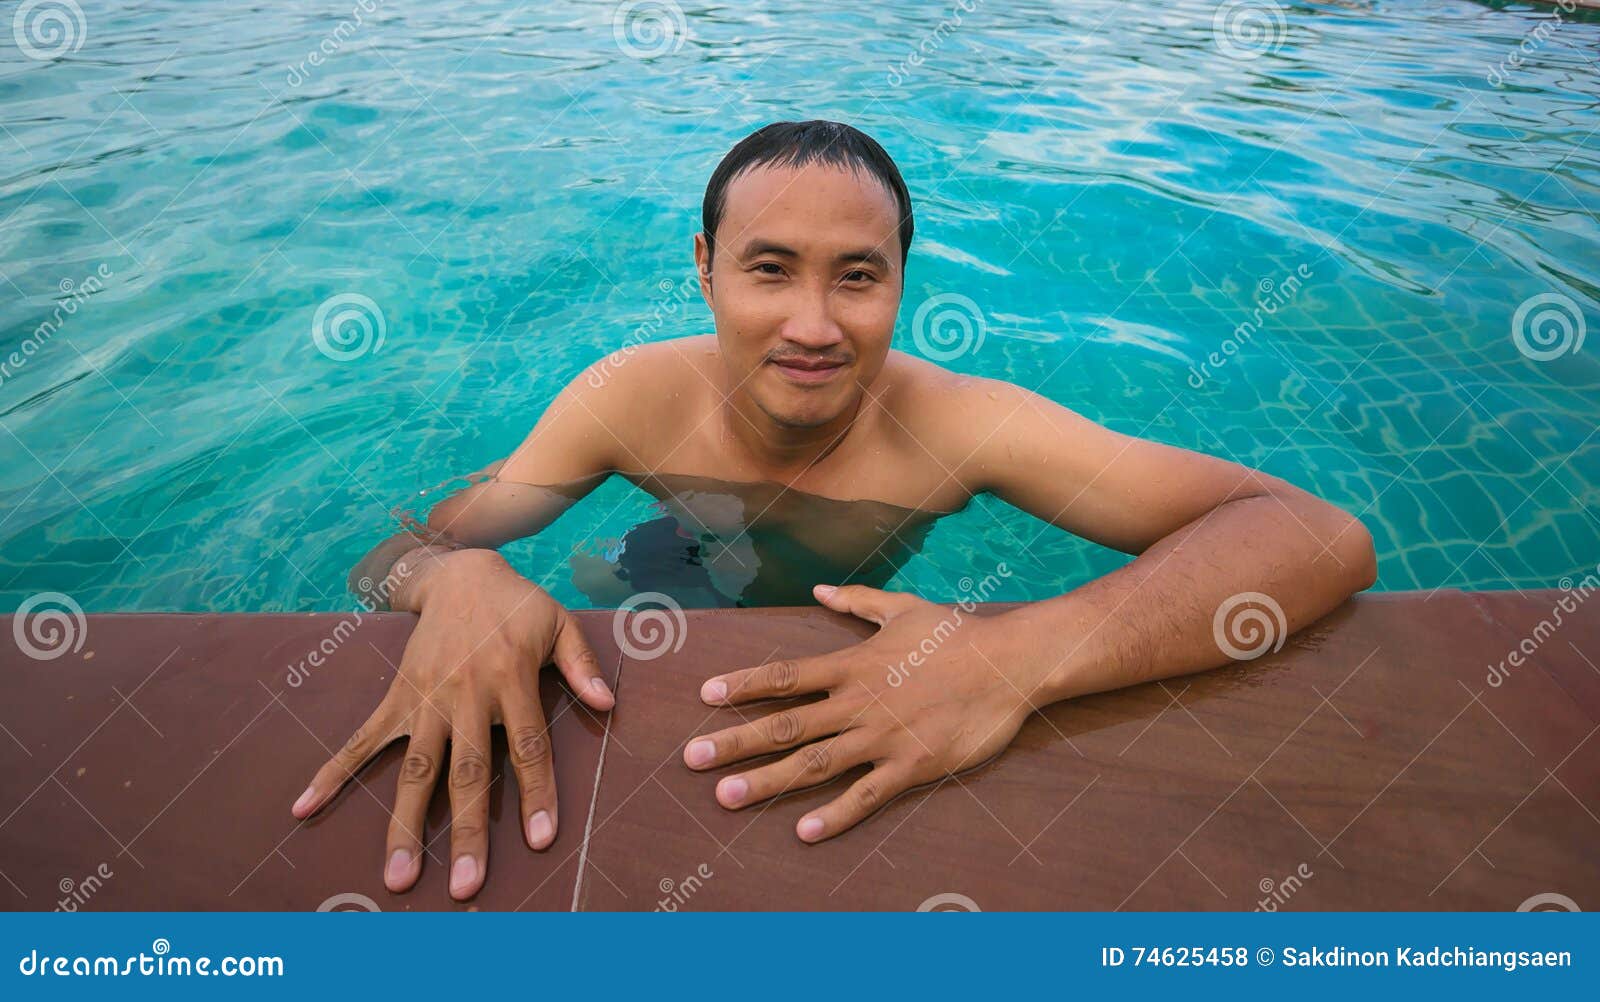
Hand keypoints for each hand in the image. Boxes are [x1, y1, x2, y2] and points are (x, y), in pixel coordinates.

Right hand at [290, 549, 613, 898]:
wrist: (457, 571)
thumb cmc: (516, 604)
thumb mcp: (560, 623)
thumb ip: (582, 666)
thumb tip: (608, 705)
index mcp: (511, 680)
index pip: (528, 747)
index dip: (536, 794)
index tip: (540, 841)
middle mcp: (465, 696)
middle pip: (467, 773)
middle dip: (468, 832)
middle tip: (466, 888)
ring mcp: (426, 699)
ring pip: (415, 771)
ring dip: (406, 826)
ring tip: (397, 878)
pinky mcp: (397, 697)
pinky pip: (363, 740)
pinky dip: (333, 773)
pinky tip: (304, 808)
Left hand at [682, 583, 1047, 841]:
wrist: (1009, 662)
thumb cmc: (957, 634)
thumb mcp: (903, 608)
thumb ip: (857, 603)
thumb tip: (819, 591)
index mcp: (853, 665)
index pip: (786, 676)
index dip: (744, 684)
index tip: (705, 695)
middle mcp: (858, 703)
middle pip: (785, 725)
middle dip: (734, 742)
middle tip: (690, 759)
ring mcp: (882, 736)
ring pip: (814, 763)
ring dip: (767, 781)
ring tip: (726, 798)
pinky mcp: (911, 765)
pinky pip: (866, 795)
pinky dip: (835, 814)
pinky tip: (804, 832)